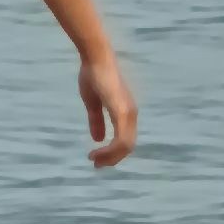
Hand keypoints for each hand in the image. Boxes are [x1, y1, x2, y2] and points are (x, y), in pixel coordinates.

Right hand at [78, 51, 135, 167]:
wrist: (95, 58)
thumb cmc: (94, 76)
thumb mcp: (93, 103)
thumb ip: (96, 121)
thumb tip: (97, 139)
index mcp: (126, 112)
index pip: (126, 140)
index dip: (113, 153)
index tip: (97, 159)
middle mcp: (131, 114)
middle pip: (128, 146)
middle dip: (112, 159)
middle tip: (96, 165)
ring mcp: (128, 112)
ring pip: (126, 145)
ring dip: (110, 156)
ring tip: (95, 160)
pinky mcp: (121, 111)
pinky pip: (121, 138)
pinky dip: (110, 149)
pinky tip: (98, 151)